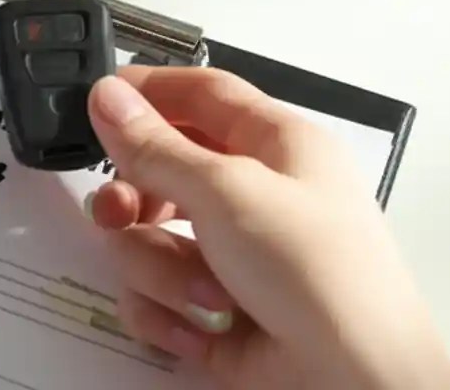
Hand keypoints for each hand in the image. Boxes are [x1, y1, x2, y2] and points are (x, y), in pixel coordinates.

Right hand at [84, 67, 449, 389]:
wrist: (352, 386)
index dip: (150, 91)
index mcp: (277, 147)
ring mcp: (232, 256)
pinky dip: (167, 315)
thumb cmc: (320, 276)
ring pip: (148, 239)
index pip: (203, 95)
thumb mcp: (229, 193)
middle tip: (118, 213)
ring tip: (205, 295)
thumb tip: (108, 95)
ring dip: (163, 271)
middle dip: (135, 198)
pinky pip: (153, 296)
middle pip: (161, 171)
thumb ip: (156, 146)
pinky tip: (200, 329)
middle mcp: (254, 196)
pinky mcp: (212, 311)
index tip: (97, 98)